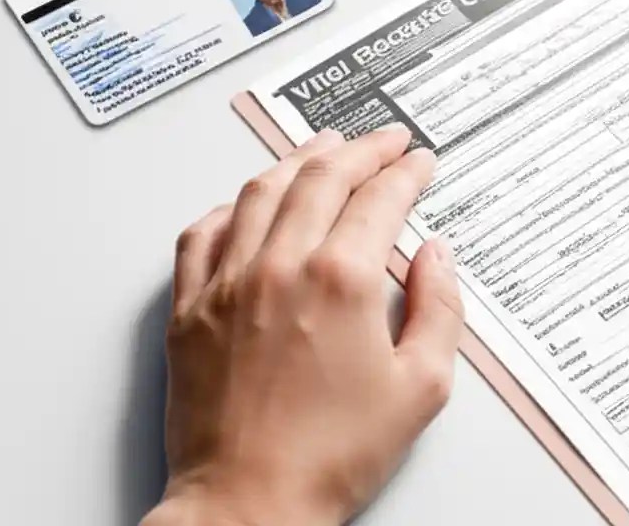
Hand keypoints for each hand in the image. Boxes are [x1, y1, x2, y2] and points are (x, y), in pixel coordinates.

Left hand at [141, 127, 463, 525]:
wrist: (250, 503)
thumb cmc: (331, 456)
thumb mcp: (421, 388)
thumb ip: (439, 310)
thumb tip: (436, 258)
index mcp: (340, 281)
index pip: (380, 198)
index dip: (406, 171)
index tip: (419, 161)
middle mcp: (279, 268)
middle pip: (322, 177)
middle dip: (361, 148)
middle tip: (383, 139)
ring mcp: (227, 284)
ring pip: (261, 191)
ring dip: (298, 159)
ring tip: (322, 146)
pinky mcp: (190, 309)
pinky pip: (201, 233)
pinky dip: (230, 205)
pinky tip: (246, 202)